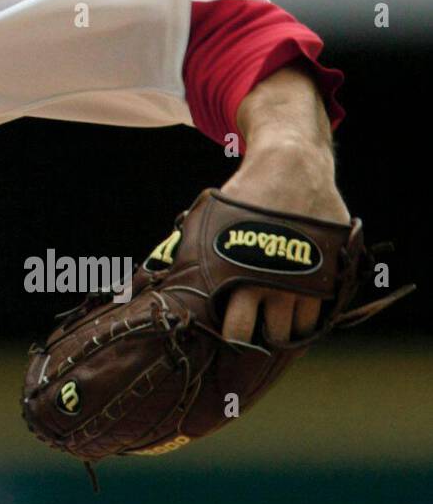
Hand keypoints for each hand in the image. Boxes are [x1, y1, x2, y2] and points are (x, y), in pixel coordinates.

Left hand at [216, 141, 347, 345]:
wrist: (292, 167)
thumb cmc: (246, 194)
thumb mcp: (213, 220)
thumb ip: (196, 251)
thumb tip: (169, 277)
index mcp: (240, 275)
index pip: (237, 331)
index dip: (233, 335)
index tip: (229, 331)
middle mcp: (276, 283)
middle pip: (271, 336)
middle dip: (261, 336)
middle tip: (254, 324)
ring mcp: (308, 280)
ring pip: (299, 328)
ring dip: (288, 326)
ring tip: (275, 312)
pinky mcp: (333, 272)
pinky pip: (323, 311)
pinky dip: (310, 312)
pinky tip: (297, 302)